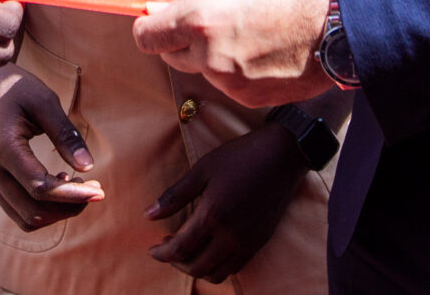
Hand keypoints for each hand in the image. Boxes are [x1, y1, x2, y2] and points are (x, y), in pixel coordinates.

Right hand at [0, 64, 101, 229]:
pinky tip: (58, 184)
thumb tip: (88, 167)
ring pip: (26, 219)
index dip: (72, 195)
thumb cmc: (16, 89)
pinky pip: (19, 211)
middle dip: (68, 207)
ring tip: (76, 185)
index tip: (100, 191)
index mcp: (4, 149)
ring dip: (56, 212)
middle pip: (33, 213)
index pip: (40, 189)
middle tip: (94, 187)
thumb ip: (65, 134)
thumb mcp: (44, 102)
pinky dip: (43, 208)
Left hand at [131, 0, 335, 107]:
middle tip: (206, 24)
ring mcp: (229, 82)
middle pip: (169, 57)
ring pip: (202, 71)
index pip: (146, 37)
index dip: (148, 28)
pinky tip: (263, 53)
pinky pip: (229, 84)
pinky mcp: (250, 99)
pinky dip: (237, 72)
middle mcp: (208, 55)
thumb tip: (164, 12)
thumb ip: (196, 1)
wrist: (341, 24)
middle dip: (180, 42)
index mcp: (200, 19)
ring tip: (248, 35)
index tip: (156, 22)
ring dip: (212, 57)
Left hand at [147, 123, 308, 281]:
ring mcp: (247, 243)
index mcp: (213, 216)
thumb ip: (174, 196)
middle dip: (176, 263)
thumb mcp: (202, 170)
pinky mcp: (259, 243)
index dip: (162, 253)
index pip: (180, 249)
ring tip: (186, 250)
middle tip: (166, 248)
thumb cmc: (239, 158)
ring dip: (196, 268)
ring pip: (216, 273)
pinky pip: (234, 268)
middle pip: (196, 267)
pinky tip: (209, 249)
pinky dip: (216, 266)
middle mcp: (231, 236)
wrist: (282, 157)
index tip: (152, 249)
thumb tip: (148, 215)